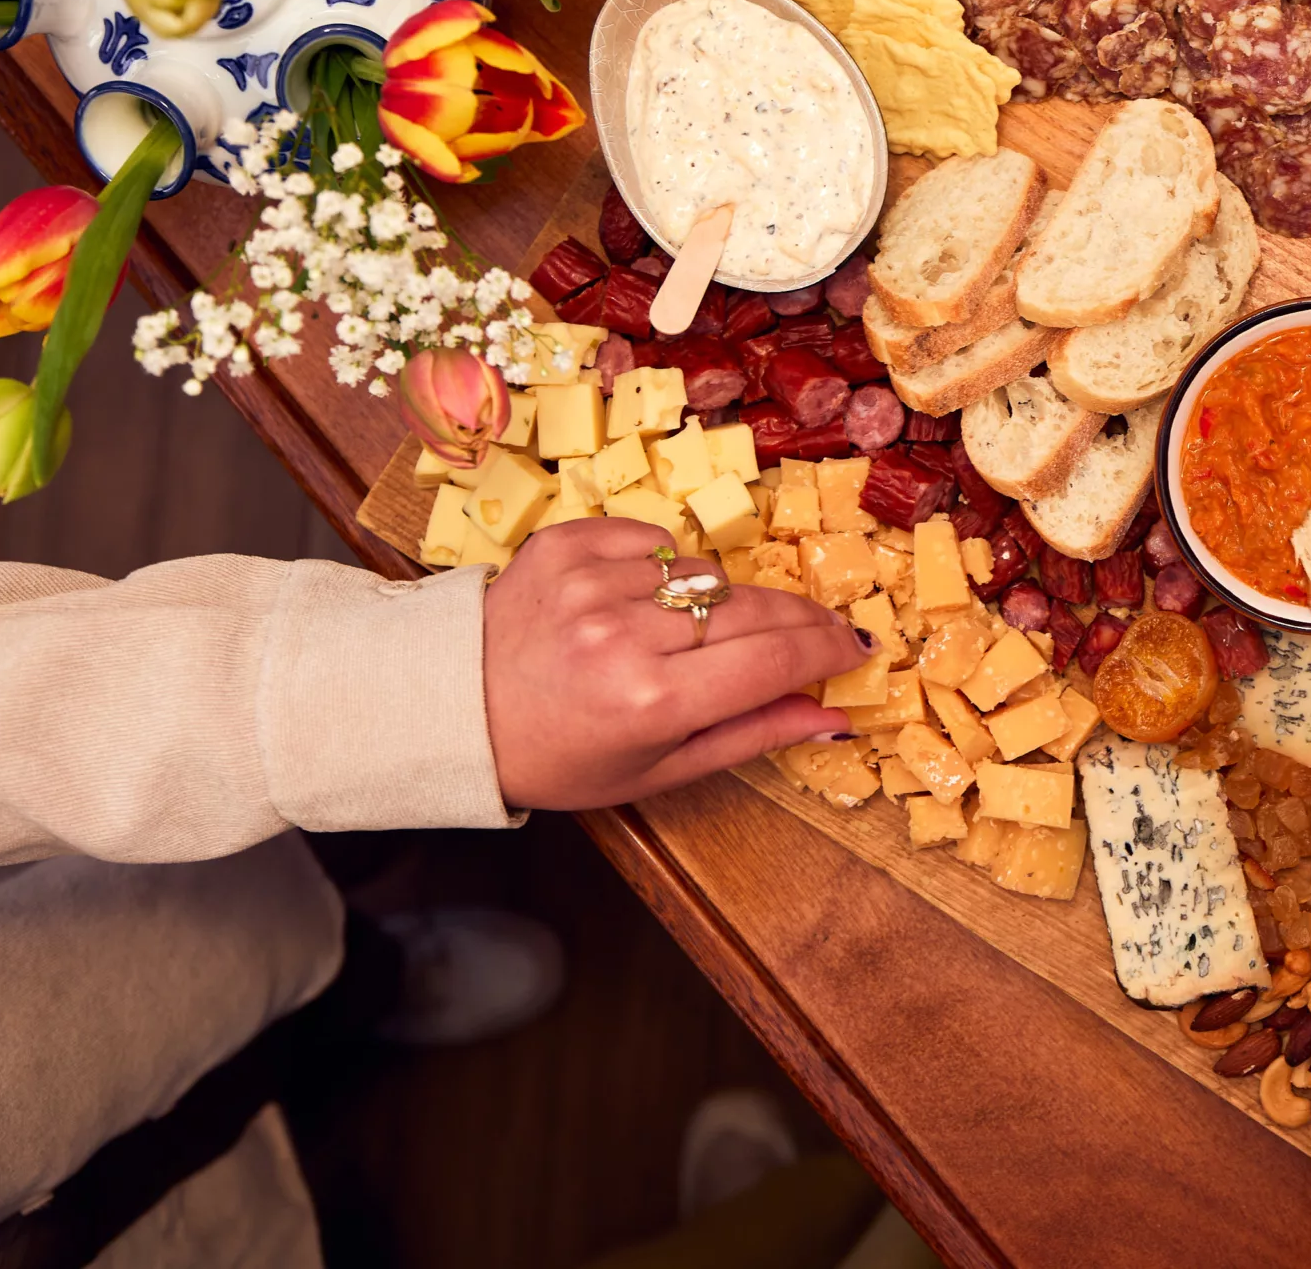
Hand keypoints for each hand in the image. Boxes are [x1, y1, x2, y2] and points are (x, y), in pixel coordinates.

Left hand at [481, 517, 868, 809]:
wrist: (451, 711)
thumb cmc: (560, 754)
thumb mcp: (659, 769)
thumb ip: (752, 735)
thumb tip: (833, 713)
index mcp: (651, 702)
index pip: (776, 658)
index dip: (830, 649)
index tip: (858, 648)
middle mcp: (624, 635)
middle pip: (754, 607)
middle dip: (798, 621)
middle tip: (819, 633)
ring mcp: (592, 581)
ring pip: (706, 573)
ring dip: (715, 602)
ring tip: (683, 637)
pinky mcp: (566, 542)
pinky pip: (653, 542)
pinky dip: (660, 569)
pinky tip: (636, 604)